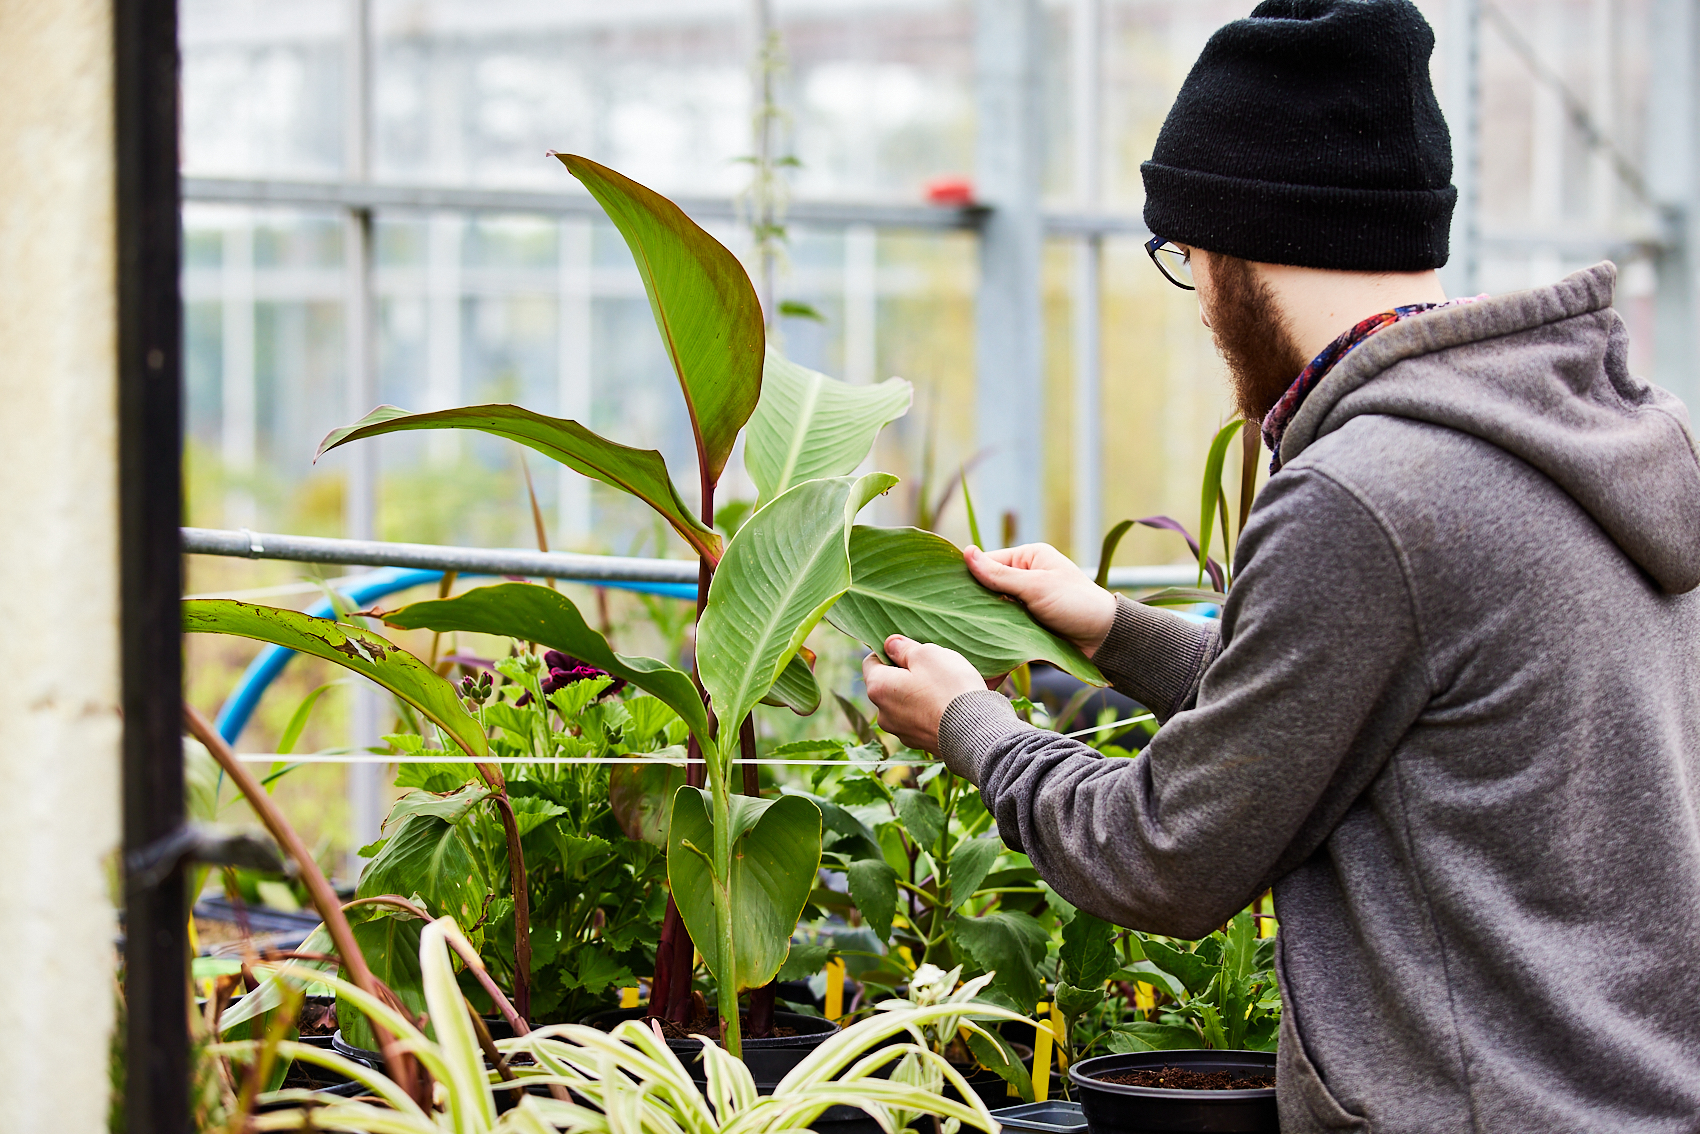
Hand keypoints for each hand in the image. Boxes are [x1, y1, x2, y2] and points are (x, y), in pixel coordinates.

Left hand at [862, 635, 987, 753]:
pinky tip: (959, 700)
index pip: (871, 662)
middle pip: (892, 683)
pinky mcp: (923, 742)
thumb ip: (905, 648)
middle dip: (910, 672)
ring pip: (910, 702)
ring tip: (953, 682)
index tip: (909, 648)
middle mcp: (884, 714)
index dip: (889, 651)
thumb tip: (890, 644)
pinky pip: (927, 718)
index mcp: (878, 688)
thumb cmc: (948, 688)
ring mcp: (903, 731)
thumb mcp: (927, 654)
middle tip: (935, 664)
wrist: (975, 732)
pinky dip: (938, 708)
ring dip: (925, 691)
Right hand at [965, 543, 1116, 656]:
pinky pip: (1002, 629)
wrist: (1105, 641)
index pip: (987, 562)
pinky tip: (978, 647)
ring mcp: (1024, 603)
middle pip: (986, 588)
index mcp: (1029, 558)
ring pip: (991, 611)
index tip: (949, 593)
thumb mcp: (1036, 586)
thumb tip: (966, 552)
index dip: (969, 577)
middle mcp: (1025, 577)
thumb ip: (999, 574)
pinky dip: (994, 636)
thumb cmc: (1076, 604)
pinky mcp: (1026, 626)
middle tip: (956, 618)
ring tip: (964, 634)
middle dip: (975, 603)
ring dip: (983, 622)